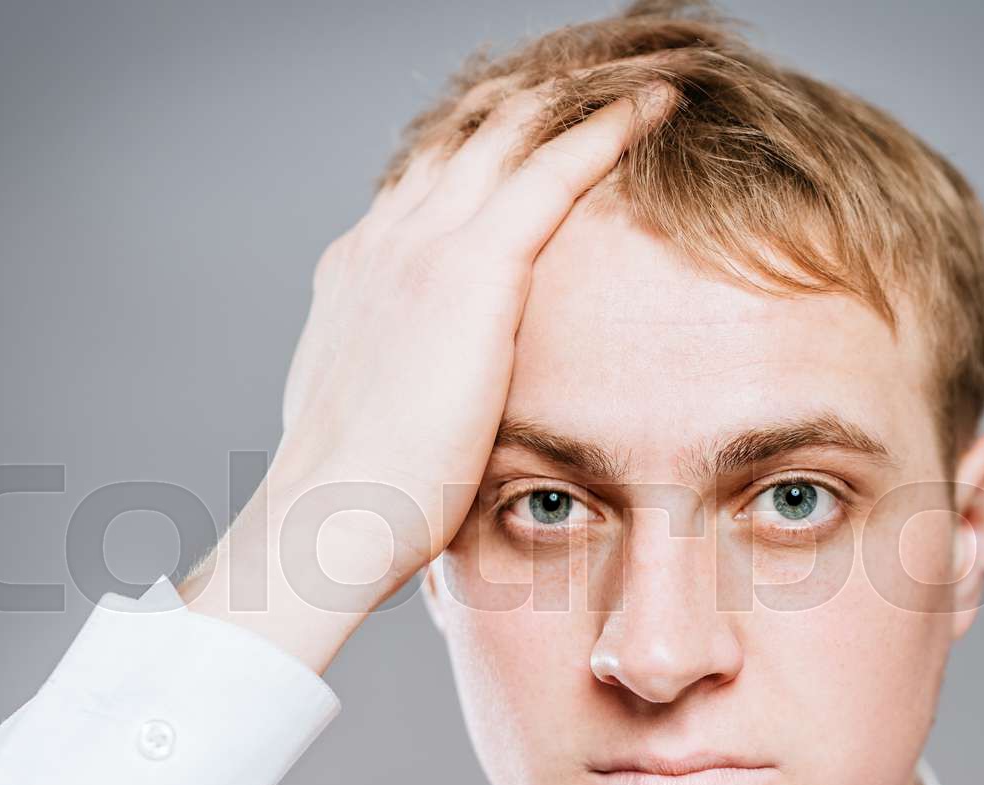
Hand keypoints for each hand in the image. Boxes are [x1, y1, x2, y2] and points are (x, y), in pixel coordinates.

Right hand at [182, 81, 671, 670]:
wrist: (328, 516)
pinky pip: (553, 167)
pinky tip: (655, 105)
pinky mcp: (472, 268)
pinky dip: (608, 126)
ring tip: (641, 69)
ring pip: (514, 128)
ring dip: (581, 90)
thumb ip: (397, 381)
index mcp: (361, 267)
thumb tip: (421, 402)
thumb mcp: (369, 416)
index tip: (541, 124)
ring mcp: (423, 243)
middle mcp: (387, 236)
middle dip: (537, 96)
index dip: (489, 140)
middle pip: (471, 131)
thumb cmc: (354, 497)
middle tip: (603, 69)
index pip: (431, 174)